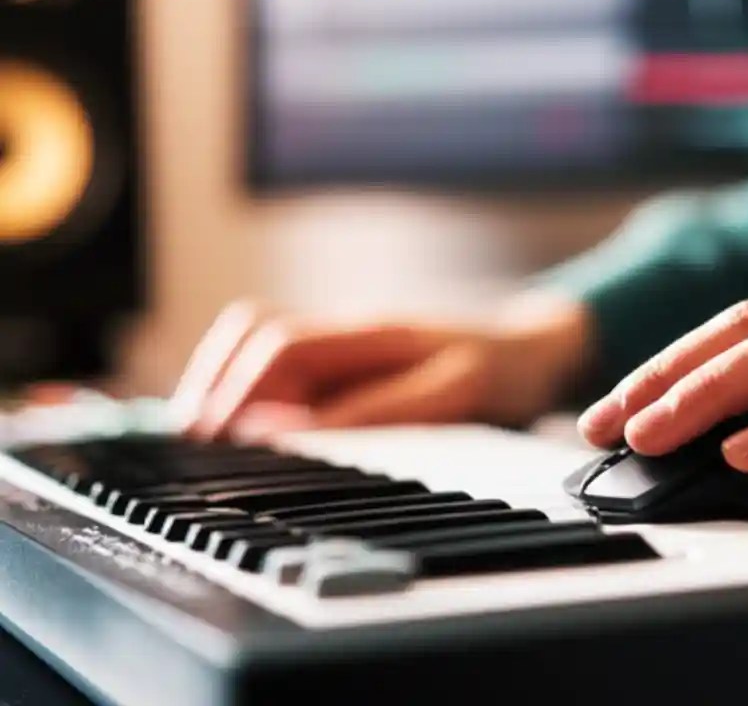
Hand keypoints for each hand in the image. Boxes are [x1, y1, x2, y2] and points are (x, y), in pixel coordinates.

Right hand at [172, 292, 592, 440]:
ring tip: (204, 432)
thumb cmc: (501, 370)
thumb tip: (300, 433)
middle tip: (190, 438)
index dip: (239, 388)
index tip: (214, 436)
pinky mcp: (353, 360)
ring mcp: (349, 342)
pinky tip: (247, 426)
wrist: (536, 349)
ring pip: (262, 343)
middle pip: (255, 334)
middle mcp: (350, 330)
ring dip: (227, 381)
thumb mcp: (453, 394)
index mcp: (372, 332)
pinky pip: (287, 364)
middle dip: (215, 382)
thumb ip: (377, 410)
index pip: (280, 345)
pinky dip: (255, 389)